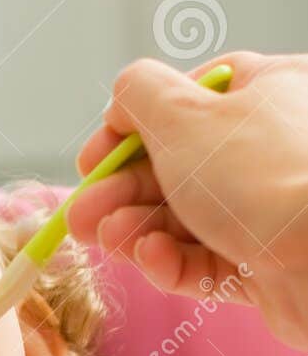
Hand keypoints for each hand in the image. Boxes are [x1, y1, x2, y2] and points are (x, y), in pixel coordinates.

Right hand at [68, 53, 307, 349]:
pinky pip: (209, 260)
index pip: (187, 98)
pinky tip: (152, 260)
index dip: (129, 128)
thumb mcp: (181, 115)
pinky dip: (173, 261)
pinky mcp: (269, 265)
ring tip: (108, 240)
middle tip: (81, 217)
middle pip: (178, 164)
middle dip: (121, 192)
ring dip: (138, 229)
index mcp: (269, 90)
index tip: (90, 160)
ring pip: (187, 217)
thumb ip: (139, 94)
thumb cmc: (260, 175)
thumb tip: (125, 96)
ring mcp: (273, 209)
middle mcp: (275, 146)